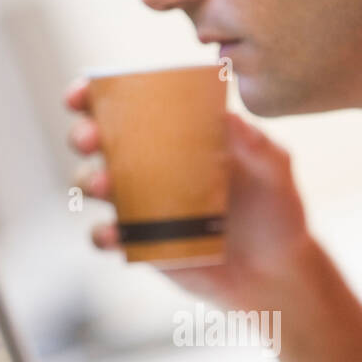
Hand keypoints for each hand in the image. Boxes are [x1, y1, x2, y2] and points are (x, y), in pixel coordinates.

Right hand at [64, 78, 310, 308]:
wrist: (278, 270)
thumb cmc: (276, 208)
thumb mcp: (274, 168)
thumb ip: (255, 142)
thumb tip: (226, 115)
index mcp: (176, 133)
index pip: (125, 104)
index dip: (94, 94)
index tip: (84, 92)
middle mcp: (149, 163)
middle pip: (96, 140)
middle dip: (83, 134)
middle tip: (91, 138)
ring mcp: (141, 204)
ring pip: (92, 185)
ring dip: (89, 181)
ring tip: (107, 186)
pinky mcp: (140, 243)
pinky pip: (106, 237)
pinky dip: (103, 234)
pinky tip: (116, 234)